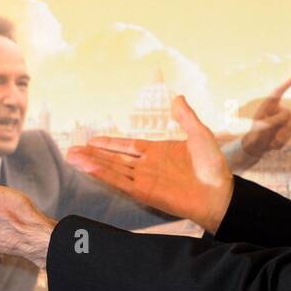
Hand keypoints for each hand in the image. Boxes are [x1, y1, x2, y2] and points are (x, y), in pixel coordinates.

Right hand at [68, 91, 250, 234]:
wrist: (220, 193)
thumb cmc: (213, 167)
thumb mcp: (200, 134)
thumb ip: (186, 117)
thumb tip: (177, 97)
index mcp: (157, 152)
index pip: (128, 145)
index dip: (110, 143)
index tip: (92, 140)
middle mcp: (147, 166)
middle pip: (114, 158)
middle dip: (93, 154)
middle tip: (71, 150)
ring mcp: (145, 179)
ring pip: (113, 169)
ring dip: (92, 163)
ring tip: (72, 157)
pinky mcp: (145, 192)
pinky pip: (121, 182)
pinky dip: (105, 175)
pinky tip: (90, 168)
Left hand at [231, 74, 290, 170]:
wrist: (255, 146)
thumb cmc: (255, 134)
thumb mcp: (262, 127)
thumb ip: (274, 120)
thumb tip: (288, 115)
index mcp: (269, 106)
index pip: (278, 93)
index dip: (287, 84)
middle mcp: (277, 111)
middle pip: (289, 113)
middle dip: (282, 124)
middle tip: (270, 130)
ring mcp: (283, 120)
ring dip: (281, 136)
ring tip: (270, 140)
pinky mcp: (286, 129)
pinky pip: (290, 135)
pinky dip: (282, 141)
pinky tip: (273, 143)